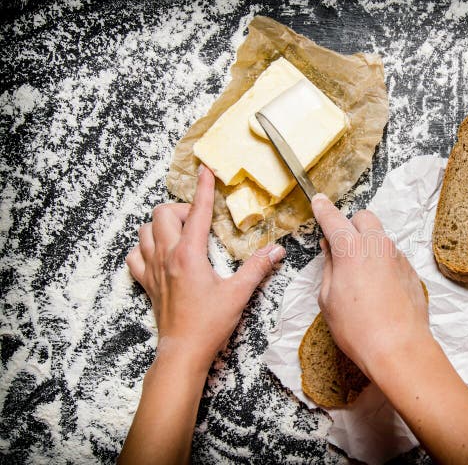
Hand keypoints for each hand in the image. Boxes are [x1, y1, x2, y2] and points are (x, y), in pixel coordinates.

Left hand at [125, 165, 285, 370]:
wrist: (183, 352)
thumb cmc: (209, 324)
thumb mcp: (239, 294)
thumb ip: (257, 268)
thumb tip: (276, 251)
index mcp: (189, 255)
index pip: (196, 212)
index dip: (203, 188)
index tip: (206, 171)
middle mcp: (167, 257)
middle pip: (162, 214)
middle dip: (181, 209)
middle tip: (198, 220)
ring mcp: (153, 269)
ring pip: (144, 231)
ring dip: (161, 225)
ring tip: (180, 232)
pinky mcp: (147, 283)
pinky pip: (134, 255)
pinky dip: (144, 248)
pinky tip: (159, 254)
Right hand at [310, 193, 428, 378]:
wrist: (400, 348)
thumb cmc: (359, 329)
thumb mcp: (328, 299)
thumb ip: (329, 268)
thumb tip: (331, 251)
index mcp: (352, 249)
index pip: (333, 219)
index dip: (323, 209)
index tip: (319, 202)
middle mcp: (378, 246)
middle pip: (364, 218)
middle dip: (351, 224)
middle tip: (341, 245)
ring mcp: (398, 258)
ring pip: (381, 238)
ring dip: (368, 246)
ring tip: (359, 276)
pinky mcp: (412, 272)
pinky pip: (393, 258)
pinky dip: (382, 264)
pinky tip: (377, 290)